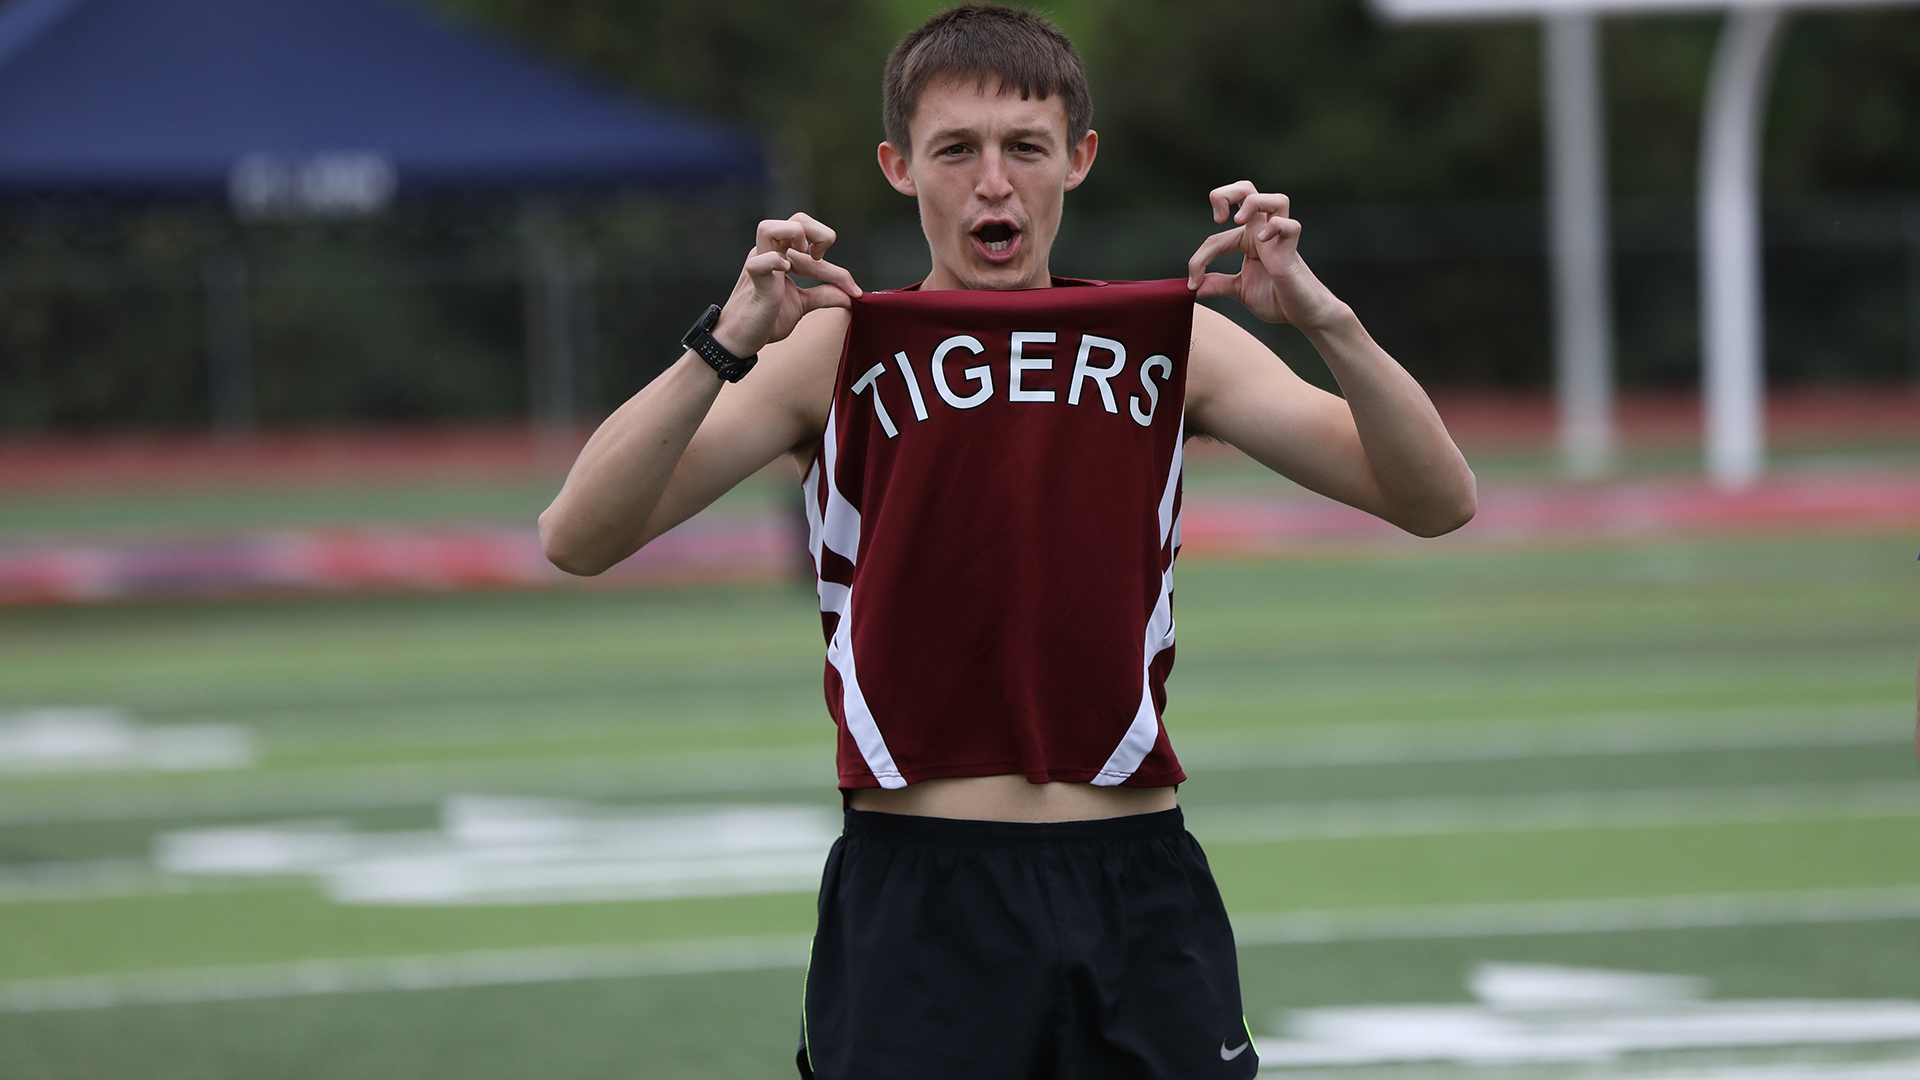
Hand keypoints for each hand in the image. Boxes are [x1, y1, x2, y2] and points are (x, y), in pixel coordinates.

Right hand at [712, 214, 862, 357]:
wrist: (740, 341)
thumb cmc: (766, 320)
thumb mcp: (802, 305)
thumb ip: (824, 296)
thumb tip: (850, 296)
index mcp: (781, 256)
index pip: (815, 247)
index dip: (838, 270)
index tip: (853, 291)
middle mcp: (770, 254)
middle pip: (795, 219)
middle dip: (818, 231)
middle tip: (822, 257)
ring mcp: (759, 264)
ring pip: (770, 228)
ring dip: (795, 236)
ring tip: (804, 256)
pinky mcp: (753, 281)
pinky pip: (760, 262)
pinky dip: (775, 262)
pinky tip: (786, 272)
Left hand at [1186, 182, 1347, 331]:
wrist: (1303, 315)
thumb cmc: (1277, 298)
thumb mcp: (1239, 290)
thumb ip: (1218, 285)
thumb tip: (1192, 288)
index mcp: (1248, 240)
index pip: (1216, 238)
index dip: (1198, 259)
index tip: (1193, 282)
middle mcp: (1263, 233)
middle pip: (1247, 190)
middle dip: (1225, 194)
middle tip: (1219, 218)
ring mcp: (1279, 239)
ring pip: (1275, 199)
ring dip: (1253, 202)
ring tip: (1239, 221)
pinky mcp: (1292, 251)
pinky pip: (1290, 226)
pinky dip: (1275, 227)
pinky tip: (1263, 241)